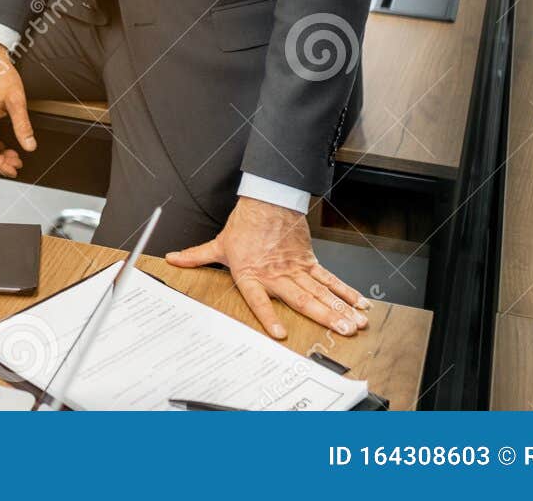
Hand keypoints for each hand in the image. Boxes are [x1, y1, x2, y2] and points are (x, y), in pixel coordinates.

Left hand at [165, 196, 369, 339]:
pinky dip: (345, 291)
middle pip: (302, 297)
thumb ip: (196, 257)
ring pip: (321, 291)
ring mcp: (296, 269)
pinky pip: (329, 279)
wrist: (266, 199)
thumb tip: (172, 260)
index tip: (279, 333)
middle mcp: (277, 274)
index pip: (260, 298)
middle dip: (324, 316)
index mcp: (253, 274)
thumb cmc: (245, 225)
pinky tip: (359, 303)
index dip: (268, 315)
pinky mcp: (309, 261)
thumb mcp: (218, 245)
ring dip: (340, 308)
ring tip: (355, 323)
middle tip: (341, 331)